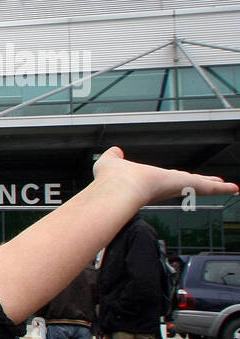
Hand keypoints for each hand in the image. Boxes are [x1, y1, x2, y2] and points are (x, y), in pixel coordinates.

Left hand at [93, 146, 237, 205]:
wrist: (117, 188)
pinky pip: (207, 187)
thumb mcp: (111, 161)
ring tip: (231, 187)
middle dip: (202, 182)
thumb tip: (114, 150)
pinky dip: (221, 188)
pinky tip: (234, 188)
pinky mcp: (185, 185)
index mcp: (152, 180)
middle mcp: (166, 185)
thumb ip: (114, 156)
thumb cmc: (111, 178)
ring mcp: (176, 186)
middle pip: (189, 182)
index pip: (169, 179)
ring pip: (201, 185)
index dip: (179, 178)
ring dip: (216, 186)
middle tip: (216, 183)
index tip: (186, 179)